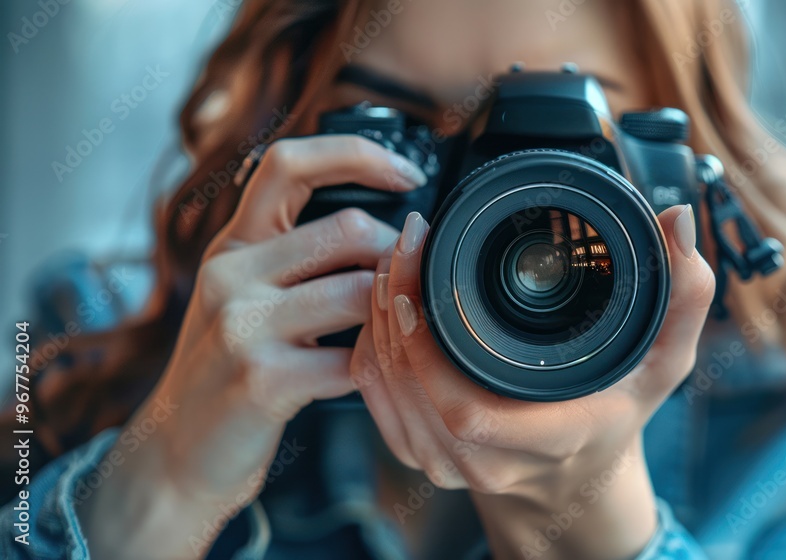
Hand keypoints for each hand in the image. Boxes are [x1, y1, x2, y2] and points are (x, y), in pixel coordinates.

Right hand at [78, 135, 427, 559]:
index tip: (408, 174)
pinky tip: (381, 376)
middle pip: (348, 229)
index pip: (288, 163)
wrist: (179, 452)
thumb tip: (389, 233)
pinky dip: (382, 367)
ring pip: (360, 291)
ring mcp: (242, 325)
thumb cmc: (228, 370)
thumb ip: (295, 258)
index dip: (357, 154)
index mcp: (233, 244)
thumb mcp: (244, 296)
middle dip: (400, 254)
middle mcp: (231, 274)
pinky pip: (354, 359)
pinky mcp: (261, 379)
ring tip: (405, 328)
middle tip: (417, 280)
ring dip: (399, 310)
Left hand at [352, 205, 714, 559]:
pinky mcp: (421, 454)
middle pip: (413, 392)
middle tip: (404, 244)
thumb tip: (677, 220)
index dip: (428, 346)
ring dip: (376, 322)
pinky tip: (381, 305)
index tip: (421, 272)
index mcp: (552, 439)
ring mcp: (450, 464)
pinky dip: (371, 347)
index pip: (467, 411)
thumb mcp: (665, 359)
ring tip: (390, 261)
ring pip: (386, 393)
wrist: (577, 475)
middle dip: (394, 309)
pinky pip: (376, 400)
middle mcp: (492, 463)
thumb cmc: (618, 412)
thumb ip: (683, 294)